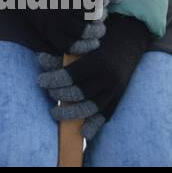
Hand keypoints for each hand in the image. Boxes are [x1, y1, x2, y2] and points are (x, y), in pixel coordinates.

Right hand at [16, 0, 117, 55]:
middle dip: (101, 15)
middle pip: (92, 15)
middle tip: (101, 14)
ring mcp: (53, 20)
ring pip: (84, 31)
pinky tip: (92, 40)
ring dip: (97, 31)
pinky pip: (71, 46)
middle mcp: (59, 4)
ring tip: (98, 27)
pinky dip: (86, 46)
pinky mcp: (49, 33)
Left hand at [37, 13, 153, 138]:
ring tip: (55, 113)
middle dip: (60, 96)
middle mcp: (108, 77)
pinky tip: (84, 133)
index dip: (54, 80)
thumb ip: (64, 55)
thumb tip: (41, 61)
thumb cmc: (101, 39)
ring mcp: (116, 89)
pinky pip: (107, 114)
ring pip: (91, 107)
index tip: (41, 81)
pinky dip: (95, 124)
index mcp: (98, 61)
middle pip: (79, 93)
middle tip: (49, 94)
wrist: (130, 39)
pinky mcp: (119, 96)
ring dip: (71, 113)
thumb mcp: (83, 44)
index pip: (71, 76)